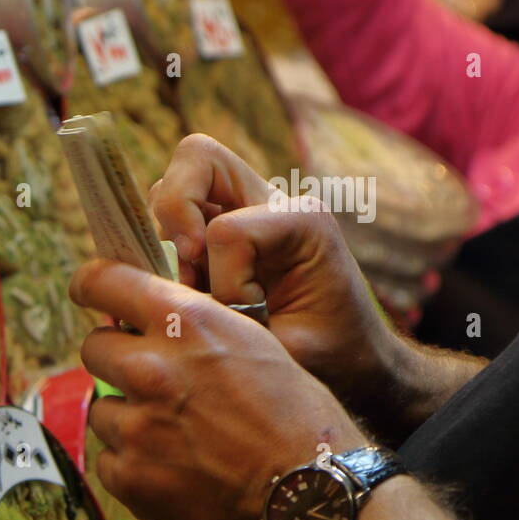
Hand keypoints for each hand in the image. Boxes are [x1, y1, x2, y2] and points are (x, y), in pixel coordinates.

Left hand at [69, 258, 367, 519]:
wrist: (311, 493)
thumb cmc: (294, 416)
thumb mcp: (252, 341)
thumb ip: (191, 326)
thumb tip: (141, 319)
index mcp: (185, 325)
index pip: (105, 282)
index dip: (91, 284)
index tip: (87, 290)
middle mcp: (151, 369)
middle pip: (94, 348)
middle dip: (117, 360)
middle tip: (150, 381)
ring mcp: (136, 427)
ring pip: (101, 409)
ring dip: (127, 418)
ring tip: (176, 434)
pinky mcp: (130, 477)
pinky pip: (108, 459)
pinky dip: (132, 464)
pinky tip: (174, 468)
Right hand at [149, 133, 403, 425]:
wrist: (354, 362)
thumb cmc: (331, 357)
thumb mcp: (293, 353)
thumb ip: (240, 334)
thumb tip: (174, 319)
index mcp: (303, 222)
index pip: (229, 230)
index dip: (224, 280)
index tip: (247, 315)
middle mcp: (272, 202)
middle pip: (197, 157)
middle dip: (174, 209)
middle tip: (186, 263)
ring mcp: (242, 210)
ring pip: (175, 181)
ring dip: (167, 230)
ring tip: (189, 282)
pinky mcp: (220, 228)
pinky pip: (173, 216)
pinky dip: (164, 248)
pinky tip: (188, 288)